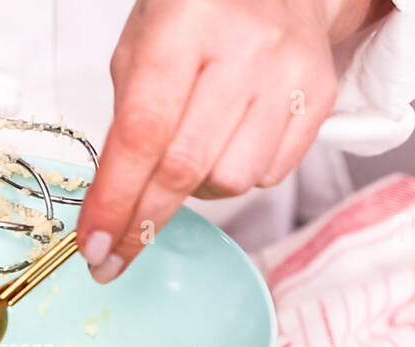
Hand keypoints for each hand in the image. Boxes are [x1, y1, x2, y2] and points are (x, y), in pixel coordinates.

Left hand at [76, 0, 391, 281]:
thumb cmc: (198, 14)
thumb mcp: (142, 45)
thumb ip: (127, 117)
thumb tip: (112, 201)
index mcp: (184, 23)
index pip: (143, 133)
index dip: (116, 199)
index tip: (95, 245)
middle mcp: (244, 49)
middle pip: (186, 167)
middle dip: (143, 220)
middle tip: (115, 254)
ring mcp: (288, 74)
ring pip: (232, 180)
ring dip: (196, 189)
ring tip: (188, 155)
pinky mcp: (318, 97)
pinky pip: (270, 174)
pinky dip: (237, 175)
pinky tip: (228, 143)